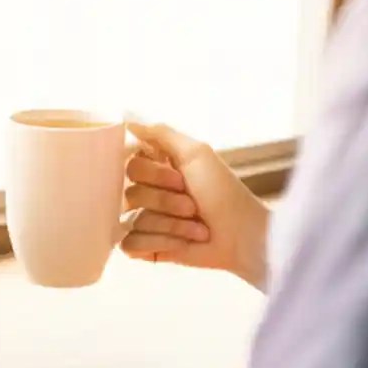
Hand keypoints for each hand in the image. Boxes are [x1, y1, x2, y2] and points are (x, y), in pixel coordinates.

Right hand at [122, 120, 270, 289]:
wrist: (240, 235)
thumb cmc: (224, 193)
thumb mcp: (196, 153)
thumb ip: (160, 133)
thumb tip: (127, 120)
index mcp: (158, 169)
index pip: (131, 165)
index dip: (154, 174)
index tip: (180, 178)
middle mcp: (148, 193)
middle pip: (130, 193)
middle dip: (165, 201)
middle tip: (192, 205)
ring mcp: (145, 221)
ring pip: (132, 220)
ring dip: (170, 224)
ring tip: (194, 228)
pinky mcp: (146, 248)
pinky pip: (130, 244)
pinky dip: (158, 243)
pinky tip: (179, 244)